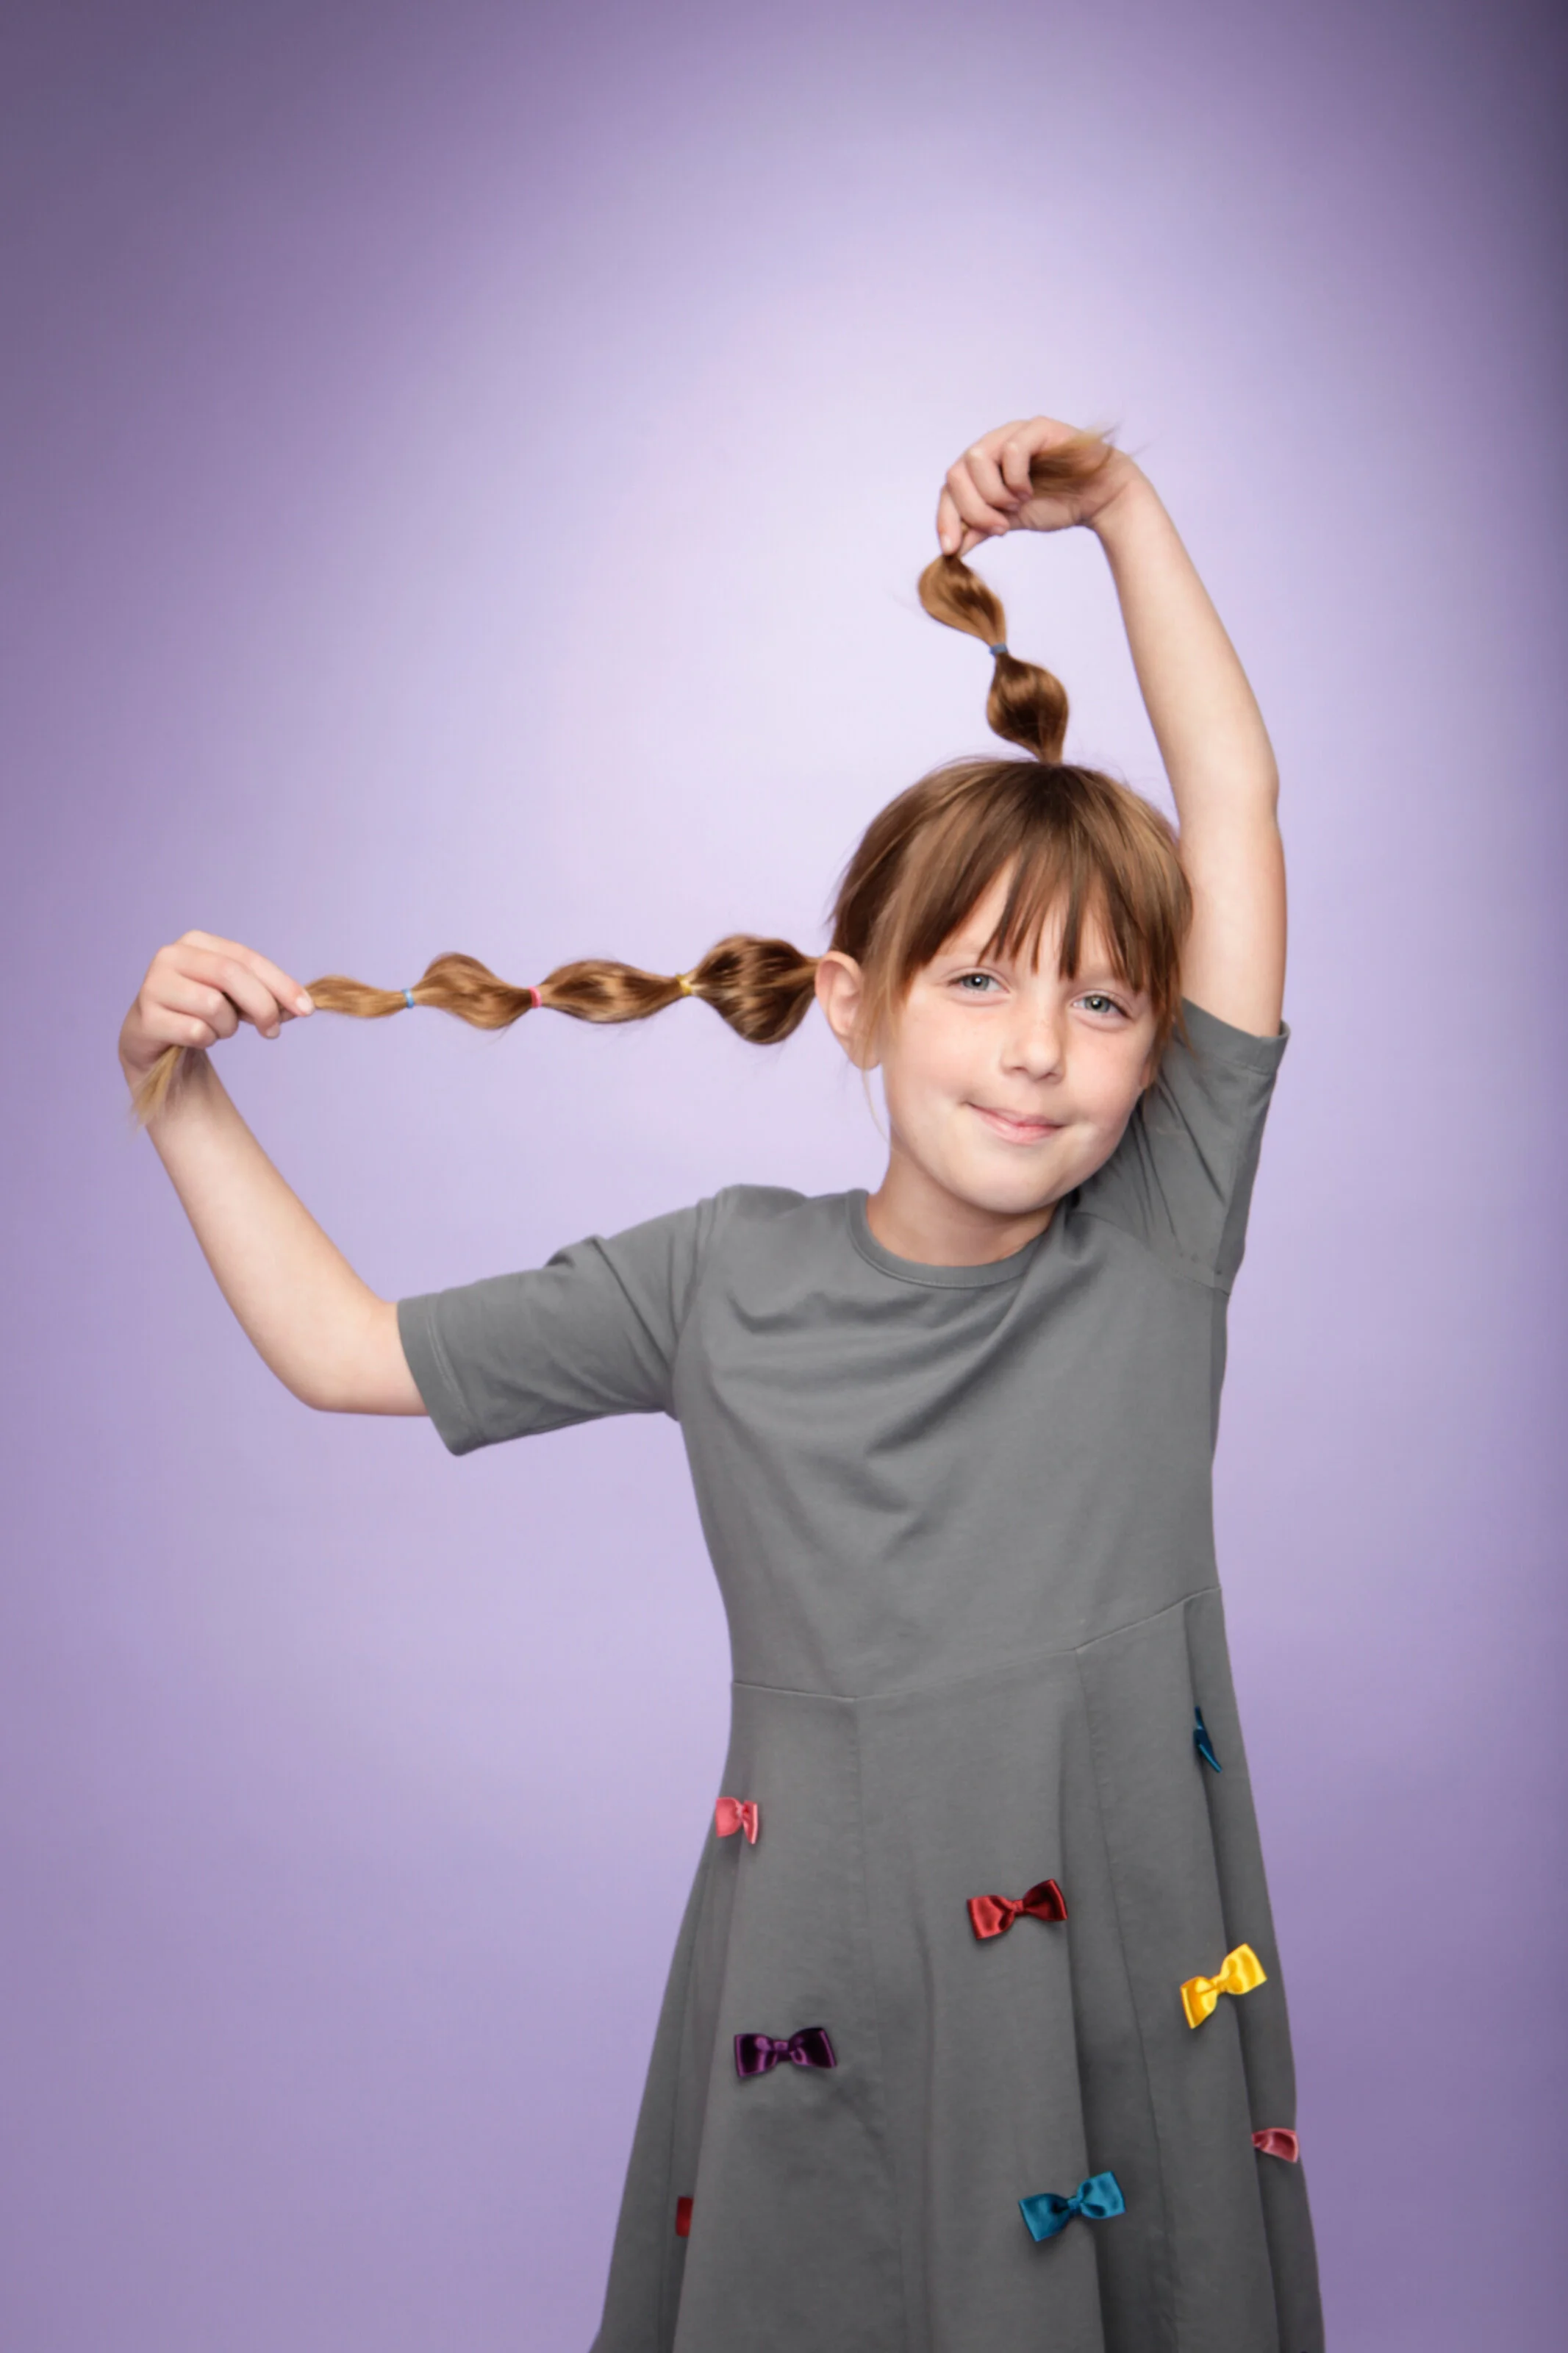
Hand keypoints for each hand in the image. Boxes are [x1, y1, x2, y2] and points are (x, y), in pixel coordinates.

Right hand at [119, 929, 314, 1085]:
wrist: (156, 1040)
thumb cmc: (202, 1013)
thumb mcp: (237, 998)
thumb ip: (267, 996)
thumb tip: (301, 1006)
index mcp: (196, 942)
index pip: (247, 959)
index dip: (281, 983)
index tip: (307, 1009)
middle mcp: (171, 956)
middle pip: (231, 975)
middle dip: (262, 1006)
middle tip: (272, 1031)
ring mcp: (153, 985)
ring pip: (213, 1006)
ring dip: (227, 1027)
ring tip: (218, 1029)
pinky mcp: (146, 1018)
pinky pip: (195, 1032)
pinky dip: (206, 1040)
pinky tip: (196, 1038)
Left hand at [936, 415, 1141, 557]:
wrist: (1098, 500)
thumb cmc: (1056, 505)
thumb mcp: (1009, 522)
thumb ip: (979, 529)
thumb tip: (951, 549)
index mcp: (982, 467)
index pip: (949, 488)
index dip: (945, 519)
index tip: (951, 549)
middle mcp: (994, 445)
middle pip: (955, 473)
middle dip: (973, 510)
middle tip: (1000, 528)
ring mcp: (1014, 433)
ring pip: (976, 458)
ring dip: (993, 494)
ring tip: (1017, 507)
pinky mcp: (1038, 429)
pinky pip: (1011, 451)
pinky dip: (1015, 479)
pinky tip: (1029, 492)